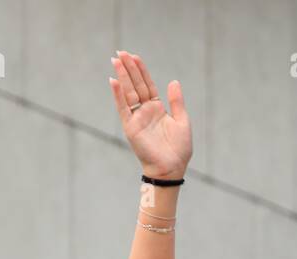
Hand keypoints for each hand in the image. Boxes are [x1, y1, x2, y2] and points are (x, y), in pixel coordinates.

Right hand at [109, 50, 191, 179]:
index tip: (134, 56)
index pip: (147, 84)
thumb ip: (176, 101)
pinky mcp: (130, 127)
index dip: (141, 70)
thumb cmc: (179, 149)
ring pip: (128, 93)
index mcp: (157, 108)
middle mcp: (145, 111)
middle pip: (135, 85)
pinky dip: (118, 95)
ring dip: (122, 76)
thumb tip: (173, 81)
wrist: (171, 168)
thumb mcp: (182, 121)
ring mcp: (137, 118)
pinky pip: (123, 108)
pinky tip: (114, 81)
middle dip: (128, 68)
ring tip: (115, 60)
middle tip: (120, 52)